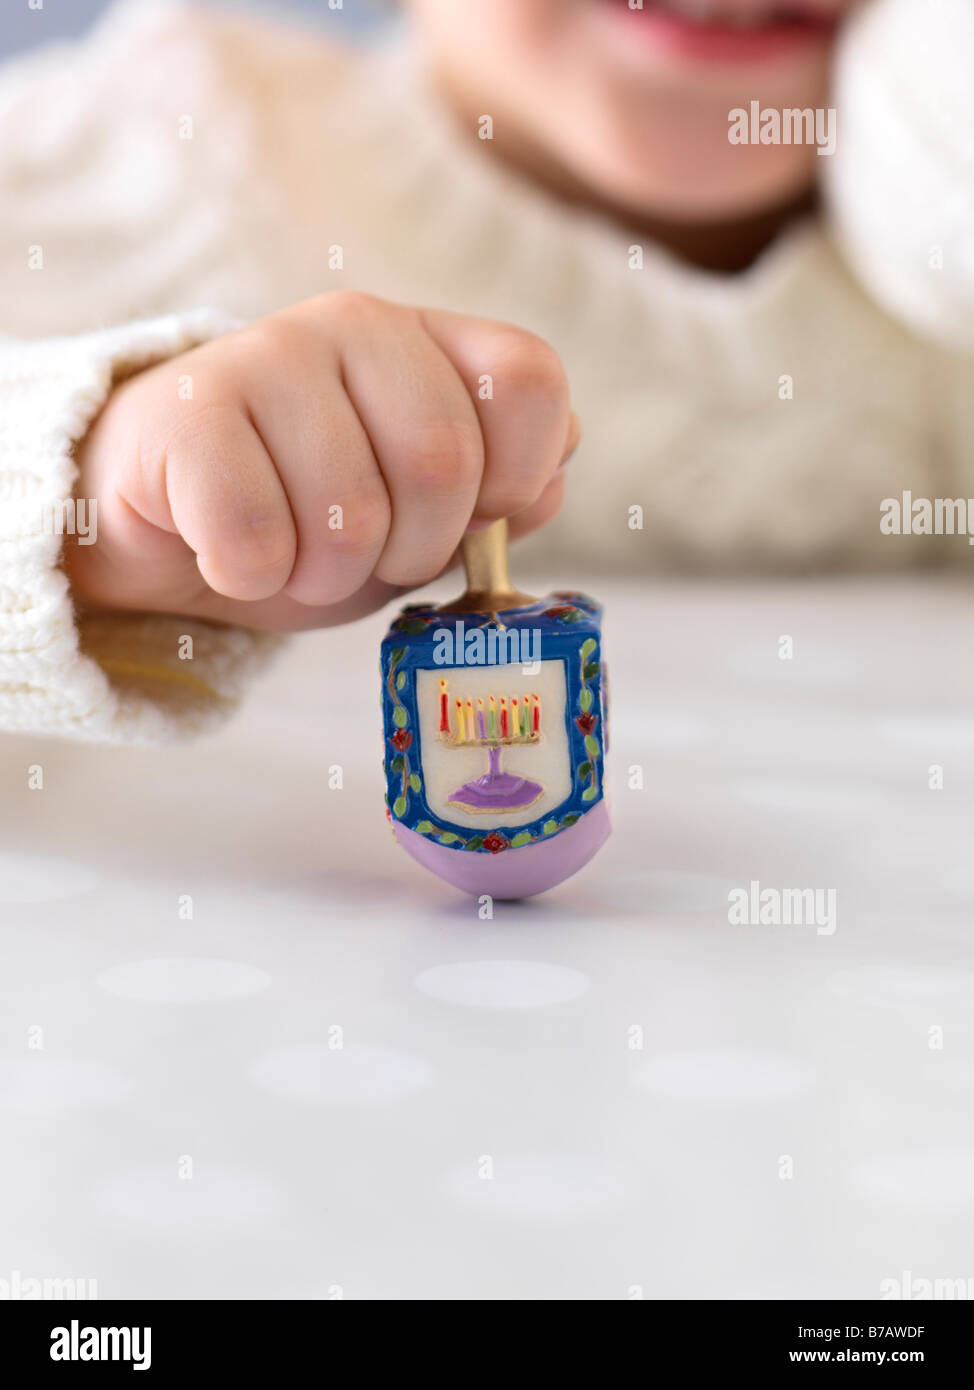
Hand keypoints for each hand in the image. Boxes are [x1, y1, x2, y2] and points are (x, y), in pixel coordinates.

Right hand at [65, 292, 577, 629]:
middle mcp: (356, 325)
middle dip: (410, 551)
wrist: (163, 518)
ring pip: (351, 517)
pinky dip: (252, 579)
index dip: (519, 475)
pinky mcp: (187, 408)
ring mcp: (268, 354)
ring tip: (291, 553)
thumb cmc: (306, 515)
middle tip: (362, 554)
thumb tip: (549, 483)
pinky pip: (257, 538)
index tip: (476, 519)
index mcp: (429, 343)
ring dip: (324, 576)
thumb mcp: (419, 519)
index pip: (531, 381)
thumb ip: (499, 499)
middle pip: (445, 464)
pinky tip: (232, 553)